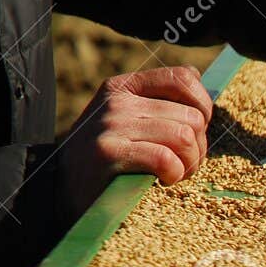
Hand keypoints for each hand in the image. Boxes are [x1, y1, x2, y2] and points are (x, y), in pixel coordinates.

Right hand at [54, 67, 213, 216]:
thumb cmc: (106, 159)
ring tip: (174, 174)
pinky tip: (162, 180)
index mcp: (123, 87)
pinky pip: (166, 158)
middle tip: (183, 164)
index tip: (198, 130)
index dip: (203, 105)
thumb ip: (157, 101)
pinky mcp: (109, 152)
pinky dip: (174, 174)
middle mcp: (117, 101)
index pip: (181, 78)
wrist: (62, 190)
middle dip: (198, 147)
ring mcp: (112, 125)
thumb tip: (198, 77)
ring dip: (189, 163)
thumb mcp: (126, 121)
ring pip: (184, 137)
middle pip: (191, 117)